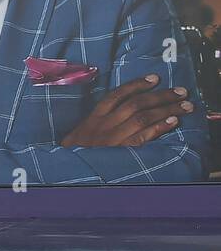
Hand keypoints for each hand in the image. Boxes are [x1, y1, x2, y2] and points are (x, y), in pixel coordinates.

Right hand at [60, 74, 190, 147]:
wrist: (66, 173)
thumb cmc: (76, 153)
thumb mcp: (81, 132)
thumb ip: (97, 120)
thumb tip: (118, 106)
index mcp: (93, 118)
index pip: (117, 95)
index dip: (137, 85)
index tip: (155, 78)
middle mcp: (104, 125)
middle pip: (135, 104)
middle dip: (160, 96)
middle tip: (180, 91)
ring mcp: (113, 138)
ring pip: (142, 117)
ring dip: (166, 110)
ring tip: (184, 105)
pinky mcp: (120, 151)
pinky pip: (143, 137)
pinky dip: (159, 128)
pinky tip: (173, 122)